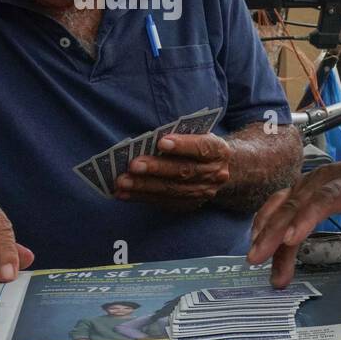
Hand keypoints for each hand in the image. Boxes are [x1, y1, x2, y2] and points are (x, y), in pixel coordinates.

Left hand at [117, 133, 231, 208]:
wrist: (218, 170)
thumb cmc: (198, 146)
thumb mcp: (198, 135)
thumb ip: (181, 136)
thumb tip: (148, 141)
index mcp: (218, 151)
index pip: (202, 148)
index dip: (182, 146)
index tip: (161, 143)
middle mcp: (215, 174)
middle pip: (184, 172)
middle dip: (157, 168)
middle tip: (133, 165)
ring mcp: (203, 192)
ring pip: (172, 190)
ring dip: (144, 186)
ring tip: (122, 182)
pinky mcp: (189, 204)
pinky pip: (164, 201)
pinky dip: (142, 197)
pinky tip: (123, 194)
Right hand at [248, 148, 340, 286]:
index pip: (325, 198)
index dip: (306, 217)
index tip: (291, 239)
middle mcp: (323, 178)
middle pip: (295, 203)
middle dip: (274, 231)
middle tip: (258, 258)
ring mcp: (307, 183)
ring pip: (281, 206)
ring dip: (265, 231)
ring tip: (255, 259)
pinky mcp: (298, 190)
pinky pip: (278, 206)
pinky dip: (265, 223)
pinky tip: (258, 242)